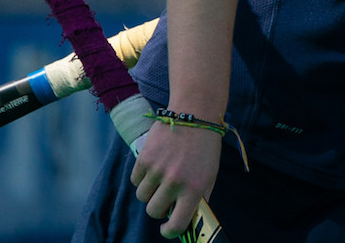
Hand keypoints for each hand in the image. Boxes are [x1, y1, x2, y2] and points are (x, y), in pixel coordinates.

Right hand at [130, 120, 221, 237]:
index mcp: (195, 189)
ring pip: (142, 196)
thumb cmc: (205, 147)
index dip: (170, 231)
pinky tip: (155, 164)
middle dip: (158, 206)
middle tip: (166, 194)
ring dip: (149, 190)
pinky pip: (135, 180)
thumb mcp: (210, 174)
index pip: (177, 224)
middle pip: (153, 211)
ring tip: (162, 175)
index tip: (167, 227)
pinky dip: (142, 176)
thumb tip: (188, 220)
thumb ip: (199, 198)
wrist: (194, 114)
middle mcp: (175, 182)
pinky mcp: (144, 159)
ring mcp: (157, 171)